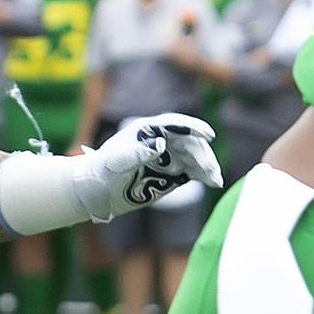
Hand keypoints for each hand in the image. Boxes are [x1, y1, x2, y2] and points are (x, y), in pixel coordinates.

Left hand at [76, 113, 224, 218]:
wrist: (97, 190)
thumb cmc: (102, 171)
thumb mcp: (117, 162)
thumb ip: (138, 153)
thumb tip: (161, 144)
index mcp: (148, 130)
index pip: (175, 124)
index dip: (193, 128)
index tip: (208, 135)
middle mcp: (161, 139)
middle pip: (189, 142)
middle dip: (203, 154)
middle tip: (210, 171)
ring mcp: (168, 155)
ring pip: (194, 156)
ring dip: (206, 165)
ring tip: (215, 180)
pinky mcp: (172, 171)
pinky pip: (192, 170)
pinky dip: (203, 174)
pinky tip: (213, 182)